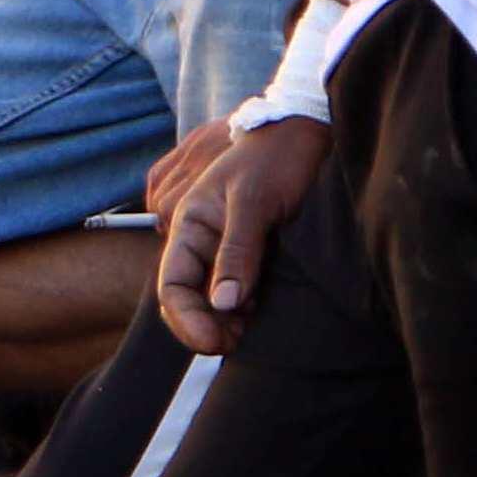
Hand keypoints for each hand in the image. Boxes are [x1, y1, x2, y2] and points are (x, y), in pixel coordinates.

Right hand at [155, 117, 330, 354]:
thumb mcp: (254, 202)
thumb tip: (223, 304)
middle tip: (236, 339)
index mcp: (189, 221)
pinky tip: (258, 309)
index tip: (214, 343)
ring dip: (225, 318)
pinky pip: (232, 287)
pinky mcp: (243, 249)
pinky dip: (241, 306)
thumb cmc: (276, 160)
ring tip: (250, 325)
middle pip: (187, 295)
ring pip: (211, 295)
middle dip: (206, 324)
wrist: (304, 132)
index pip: (172, 285)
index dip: (187, 320)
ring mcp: (220, 243)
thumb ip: (237, 252)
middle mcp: (198, 236)